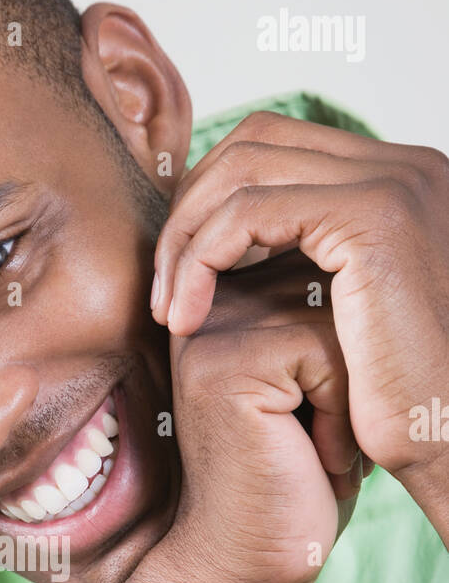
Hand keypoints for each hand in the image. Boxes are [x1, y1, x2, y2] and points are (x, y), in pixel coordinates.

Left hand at [152, 112, 448, 514]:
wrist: (445, 439)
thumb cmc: (394, 403)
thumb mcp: (344, 317)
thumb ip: (303, 265)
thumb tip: (223, 250)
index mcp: (399, 181)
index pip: (277, 149)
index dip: (213, 201)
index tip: (177, 271)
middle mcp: (405, 167)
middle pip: (255, 142)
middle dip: (192, 209)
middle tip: (162, 287)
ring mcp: (394, 183)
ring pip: (242, 170)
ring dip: (186, 238)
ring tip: (167, 309)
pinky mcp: (373, 217)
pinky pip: (248, 214)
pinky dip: (200, 260)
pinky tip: (183, 317)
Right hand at [162, 251, 360, 582]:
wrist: (244, 562)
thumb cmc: (290, 482)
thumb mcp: (309, 384)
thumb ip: (314, 317)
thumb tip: (365, 261)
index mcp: (221, 302)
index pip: (320, 271)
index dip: (341, 352)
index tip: (307, 422)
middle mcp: (207, 306)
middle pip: (330, 287)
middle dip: (346, 369)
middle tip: (312, 439)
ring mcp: (210, 332)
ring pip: (334, 316)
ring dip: (348, 392)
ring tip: (312, 447)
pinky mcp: (228, 362)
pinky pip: (328, 348)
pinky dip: (340, 412)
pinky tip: (310, 456)